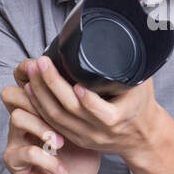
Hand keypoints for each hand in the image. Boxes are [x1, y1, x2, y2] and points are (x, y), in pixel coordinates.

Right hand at [1, 80, 99, 173]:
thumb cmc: (80, 158)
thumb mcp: (87, 127)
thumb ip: (85, 107)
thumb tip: (98, 83)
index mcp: (39, 109)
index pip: (23, 81)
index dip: (28, 72)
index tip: (45, 67)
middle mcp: (24, 120)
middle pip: (12, 94)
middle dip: (34, 96)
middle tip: (56, 106)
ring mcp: (16, 140)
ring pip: (17, 118)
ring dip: (42, 129)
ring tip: (60, 143)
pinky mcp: (14, 161)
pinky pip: (25, 152)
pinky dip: (46, 160)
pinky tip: (59, 169)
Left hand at [15, 56, 158, 156]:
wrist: (142, 135)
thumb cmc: (141, 104)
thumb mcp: (142, 84)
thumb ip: (131, 65)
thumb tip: (124, 35)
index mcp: (117, 119)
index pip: (98, 111)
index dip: (87, 99)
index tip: (75, 82)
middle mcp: (98, 131)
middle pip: (69, 110)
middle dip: (51, 85)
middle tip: (41, 62)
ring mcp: (85, 137)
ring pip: (55, 117)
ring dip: (40, 93)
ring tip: (31, 71)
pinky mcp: (76, 138)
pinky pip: (52, 123)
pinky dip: (39, 106)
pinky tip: (31, 90)